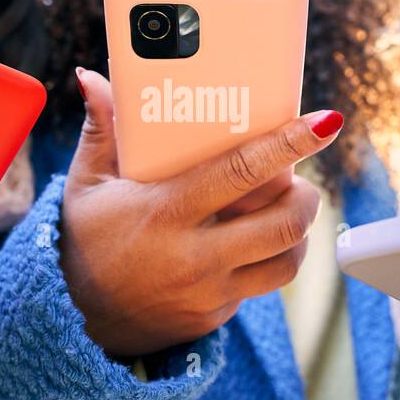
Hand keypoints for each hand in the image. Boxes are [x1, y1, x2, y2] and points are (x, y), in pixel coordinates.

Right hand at [59, 68, 343, 357]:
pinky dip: (267, 260)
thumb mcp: (85, 185)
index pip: (241, 172)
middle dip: (307, 198)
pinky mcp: (215, 315)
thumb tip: (93, 78)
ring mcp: (209, 291)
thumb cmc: (85, 241)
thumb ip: (100, 131)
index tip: (324, 123)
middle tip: (300, 181)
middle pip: (284, 225)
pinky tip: (253, 243)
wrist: (75, 320)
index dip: (289, 144)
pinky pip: (259, 286)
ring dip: (298, 234)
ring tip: (287, 212)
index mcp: (166, 211)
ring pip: (286, 263)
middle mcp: (194, 255)